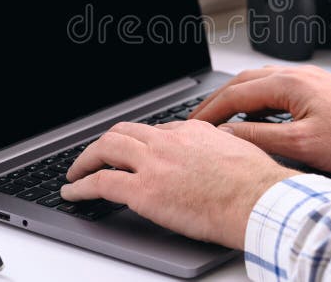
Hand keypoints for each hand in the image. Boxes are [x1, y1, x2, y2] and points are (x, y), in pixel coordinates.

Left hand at [61, 120, 298, 248]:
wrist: (257, 200)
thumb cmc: (257, 184)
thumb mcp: (240, 151)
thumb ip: (222, 147)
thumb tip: (221, 151)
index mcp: (193, 130)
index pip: (156, 130)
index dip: (140, 142)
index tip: (134, 152)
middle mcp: (168, 141)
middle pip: (123, 132)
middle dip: (105, 143)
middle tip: (97, 155)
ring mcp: (153, 163)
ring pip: (106, 149)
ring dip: (86, 159)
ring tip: (76, 172)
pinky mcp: (143, 190)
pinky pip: (101, 182)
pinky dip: (81, 186)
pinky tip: (73, 192)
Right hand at [190, 65, 330, 175]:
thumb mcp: (302, 144)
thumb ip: (259, 138)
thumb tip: (228, 136)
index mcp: (287, 83)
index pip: (233, 95)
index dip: (208, 111)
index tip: (192, 126)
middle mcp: (295, 75)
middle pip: (242, 83)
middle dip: (216, 101)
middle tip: (198, 120)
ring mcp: (308, 80)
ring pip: (259, 84)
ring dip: (236, 99)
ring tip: (222, 118)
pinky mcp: (319, 88)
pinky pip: (276, 88)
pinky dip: (257, 100)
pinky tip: (259, 115)